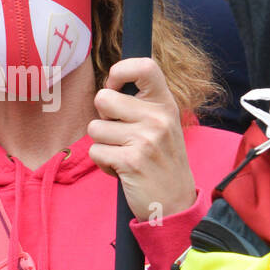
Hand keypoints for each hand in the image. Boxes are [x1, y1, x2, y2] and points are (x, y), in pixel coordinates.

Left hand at [87, 58, 195, 220]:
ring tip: (123, 154)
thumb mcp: (163, 124)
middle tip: (120, 134)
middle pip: (103, 99)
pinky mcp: (131, 161)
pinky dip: (103, 163)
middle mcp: (158, 118)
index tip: (114, 88)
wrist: (175, 203)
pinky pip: (95, 152)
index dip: (119, 72)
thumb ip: (142, 104)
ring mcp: (145, 139)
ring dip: (103, 144)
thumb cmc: (161, 161)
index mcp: (166, 104)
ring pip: (94, 128)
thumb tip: (109, 86)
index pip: (144, 66)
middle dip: (103, 118)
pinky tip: (122, 169)